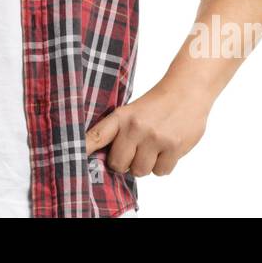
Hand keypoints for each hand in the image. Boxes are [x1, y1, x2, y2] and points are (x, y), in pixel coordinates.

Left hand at [86, 86, 211, 177]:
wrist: (188, 90)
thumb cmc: (158, 103)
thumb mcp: (133, 111)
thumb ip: (120, 131)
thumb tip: (106, 158)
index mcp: (121, 116)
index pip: (96, 136)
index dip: (84, 149)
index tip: (73, 159)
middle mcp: (135, 127)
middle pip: (118, 164)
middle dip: (125, 163)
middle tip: (134, 152)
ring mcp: (155, 138)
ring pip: (140, 171)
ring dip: (146, 165)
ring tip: (152, 149)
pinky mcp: (173, 147)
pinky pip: (161, 172)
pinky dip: (163, 166)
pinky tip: (166, 150)